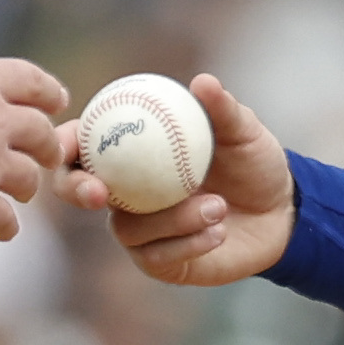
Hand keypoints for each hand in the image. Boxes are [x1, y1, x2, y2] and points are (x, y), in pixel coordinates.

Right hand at [0, 10, 67, 238]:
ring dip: (26, 187)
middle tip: (47, 156)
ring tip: (21, 195)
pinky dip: (6, 226)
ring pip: (27, 178)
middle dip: (47, 146)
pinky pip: (5, 219)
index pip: (29, 80)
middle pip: (40, 133)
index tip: (58, 101)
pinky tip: (1, 230)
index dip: (48, 91)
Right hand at [54, 73, 294, 287]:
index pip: (82, 143)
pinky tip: (218, 232)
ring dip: (172, 218)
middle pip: (77, 190)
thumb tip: (201, 82)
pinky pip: (157, 256)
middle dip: (76, 190)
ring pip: (128, 228)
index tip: (69, 144)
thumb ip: (222, 110)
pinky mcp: (159, 263)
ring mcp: (139, 229)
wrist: (281, 214)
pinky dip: (189, 242)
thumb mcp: (244, 133)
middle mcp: (125, 191)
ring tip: (218, 207)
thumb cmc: (254, 164)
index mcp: (132, 151)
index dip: (63, 143)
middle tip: (100, 192)